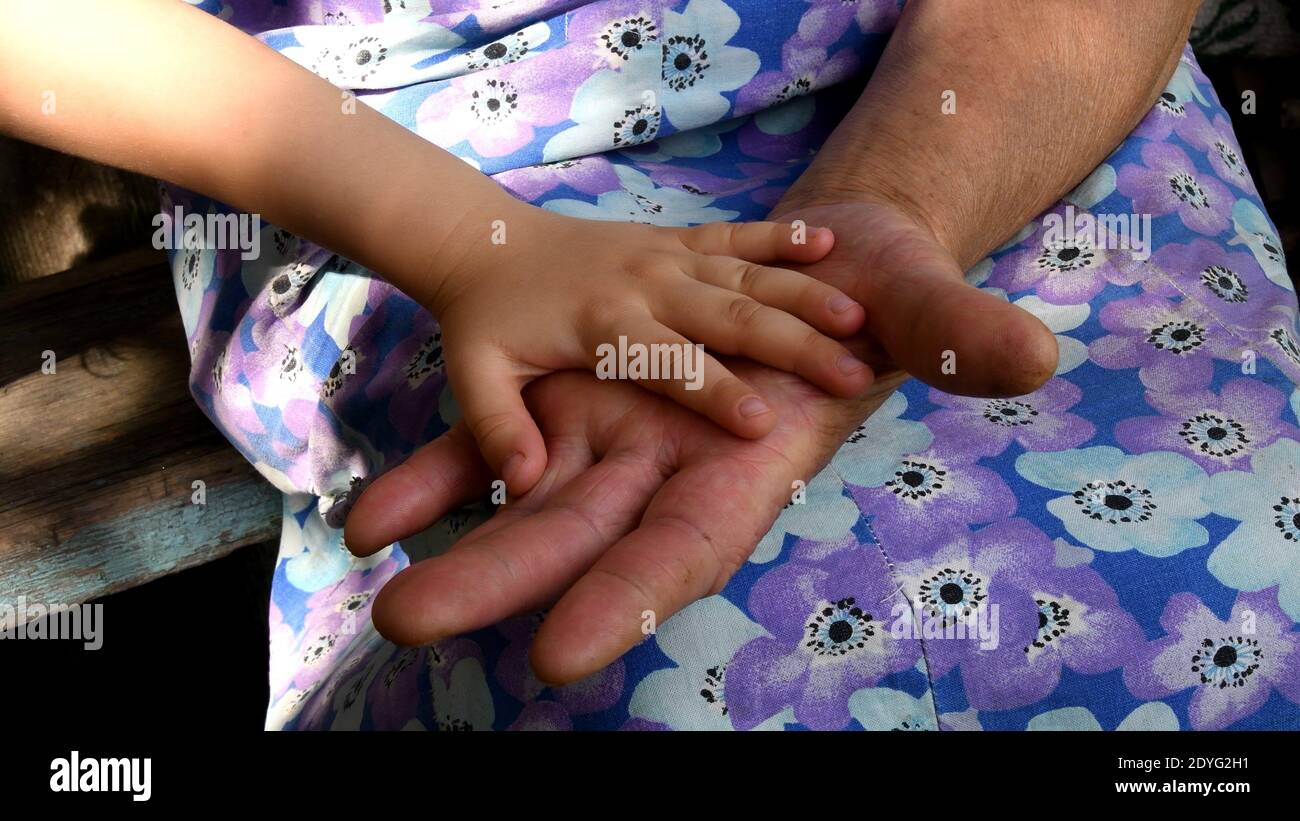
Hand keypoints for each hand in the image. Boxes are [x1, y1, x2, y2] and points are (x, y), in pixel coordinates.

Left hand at [345, 197, 1057, 682]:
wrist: (821, 257)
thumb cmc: (884, 292)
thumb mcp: (922, 306)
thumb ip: (961, 339)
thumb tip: (1032, 356)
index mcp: (749, 469)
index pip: (686, 548)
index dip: (631, 597)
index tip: (562, 651)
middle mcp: (674, 467)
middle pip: (583, 540)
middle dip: (503, 581)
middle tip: (411, 622)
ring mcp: (622, 432)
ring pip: (528, 499)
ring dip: (459, 543)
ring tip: (383, 595)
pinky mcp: (582, 391)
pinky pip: (502, 435)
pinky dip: (445, 471)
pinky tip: (377, 514)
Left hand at [426, 203, 872, 495]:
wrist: (486, 241)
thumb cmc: (488, 320)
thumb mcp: (476, 375)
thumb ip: (498, 427)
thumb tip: (522, 479)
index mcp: (603, 325)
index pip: (668, 364)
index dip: (712, 395)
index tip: (762, 425)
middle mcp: (644, 284)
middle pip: (727, 317)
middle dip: (791, 347)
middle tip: (849, 375)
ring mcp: (664, 255)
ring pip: (745, 275)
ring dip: (803, 294)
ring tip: (860, 316)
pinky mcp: (675, 238)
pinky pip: (734, 236)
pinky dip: (780, 237)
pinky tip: (829, 239)